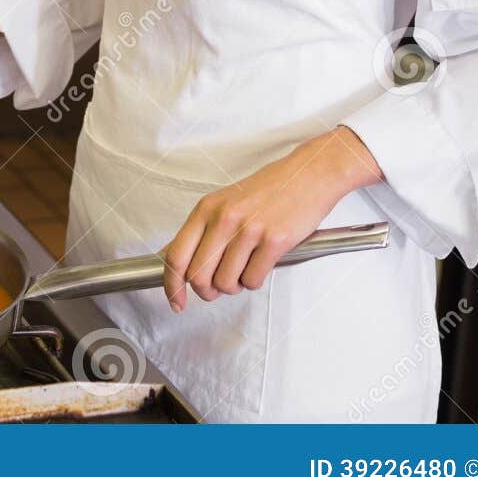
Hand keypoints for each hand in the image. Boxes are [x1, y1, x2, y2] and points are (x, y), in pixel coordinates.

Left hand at [161, 127, 382, 310]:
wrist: (308, 174)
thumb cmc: (268, 190)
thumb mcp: (224, 202)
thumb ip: (199, 231)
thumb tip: (169, 258)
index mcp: (206, 208)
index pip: (176, 256)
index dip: (172, 286)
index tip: (176, 302)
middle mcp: (224, 218)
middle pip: (199, 276)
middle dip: (208, 291)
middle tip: (218, 288)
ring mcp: (249, 229)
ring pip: (226, 283)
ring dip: (234, 286)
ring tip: (244, 269)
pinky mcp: (274, 241)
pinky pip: (253, 280)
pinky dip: (254, 280)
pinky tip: (261, 263)